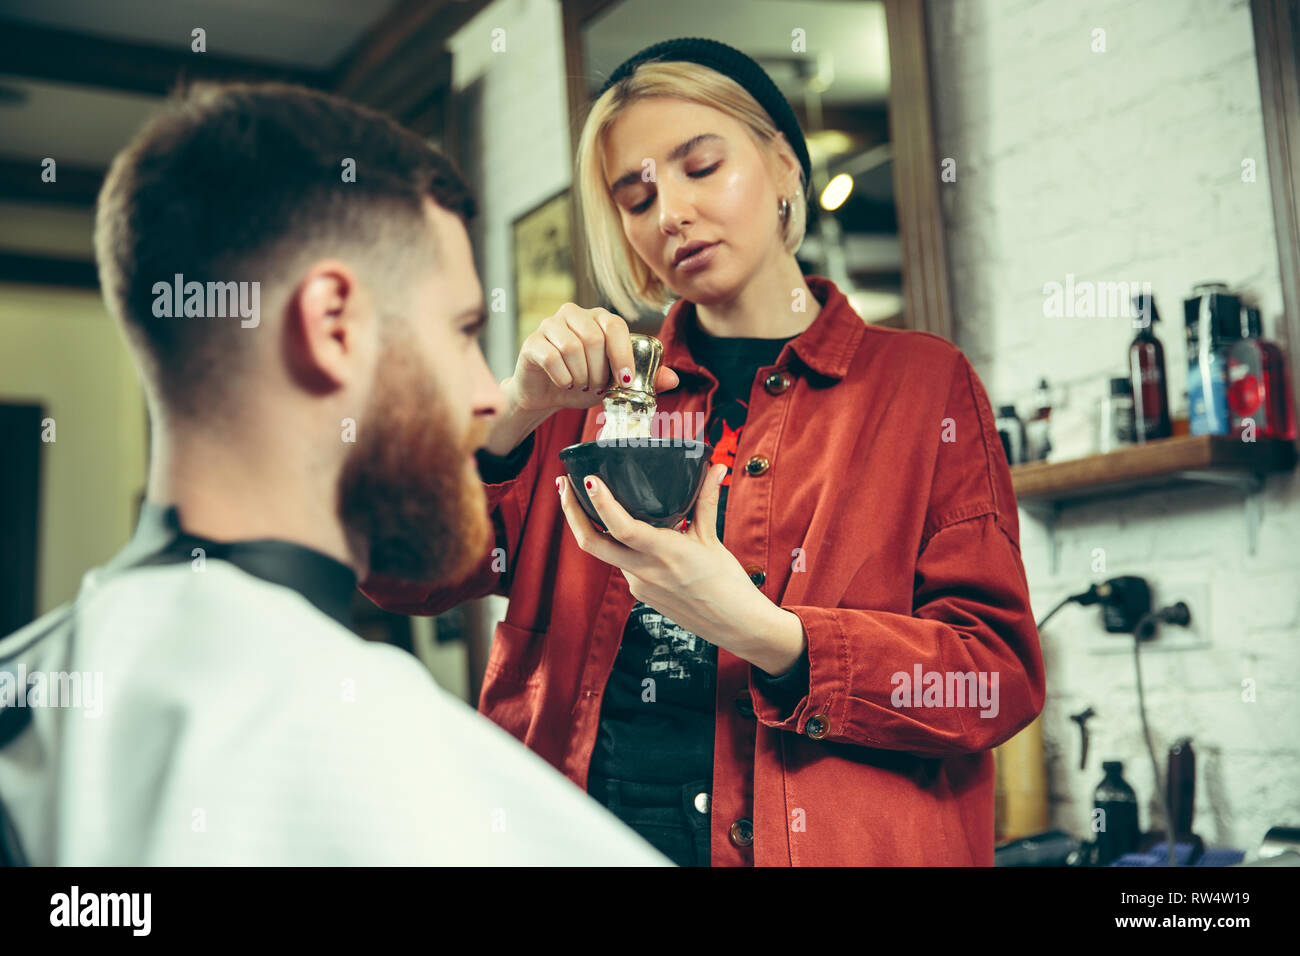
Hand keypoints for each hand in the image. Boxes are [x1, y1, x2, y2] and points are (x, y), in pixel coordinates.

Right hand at [508, 303, 678, 414]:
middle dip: (599, 371)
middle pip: (593, 338)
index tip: (624, 381)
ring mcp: (550, 325)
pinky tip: (564, 384)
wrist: (546, 394)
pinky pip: (550, 357)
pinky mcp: (532, 342)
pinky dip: (562, 377)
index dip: (622, 355)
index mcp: (598, 318)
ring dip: (581, 375)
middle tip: (597, 387)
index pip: (615, 326)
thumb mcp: (616, 382)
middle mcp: (573, 314)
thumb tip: (673, 380)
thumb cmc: (584, 382)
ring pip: (572, 347)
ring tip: (581, 385)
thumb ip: (646, 379)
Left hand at [554, 462, 798, 670]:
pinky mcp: (641, 593)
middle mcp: (645, 571)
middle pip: (591, 544)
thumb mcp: (713, 538)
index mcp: (666, 553)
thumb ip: (706, 500)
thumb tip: (715, 467)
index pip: (622, 528)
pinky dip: (618, 544)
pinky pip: (621, 563)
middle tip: (562, 484)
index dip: (601, 504)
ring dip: (591, 527)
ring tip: (585, 498)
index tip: (589, 480)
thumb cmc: (728, 583)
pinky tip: (622, 529)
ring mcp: (639, 585)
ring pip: (605, 552)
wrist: (735, 625)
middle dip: (571, 513)